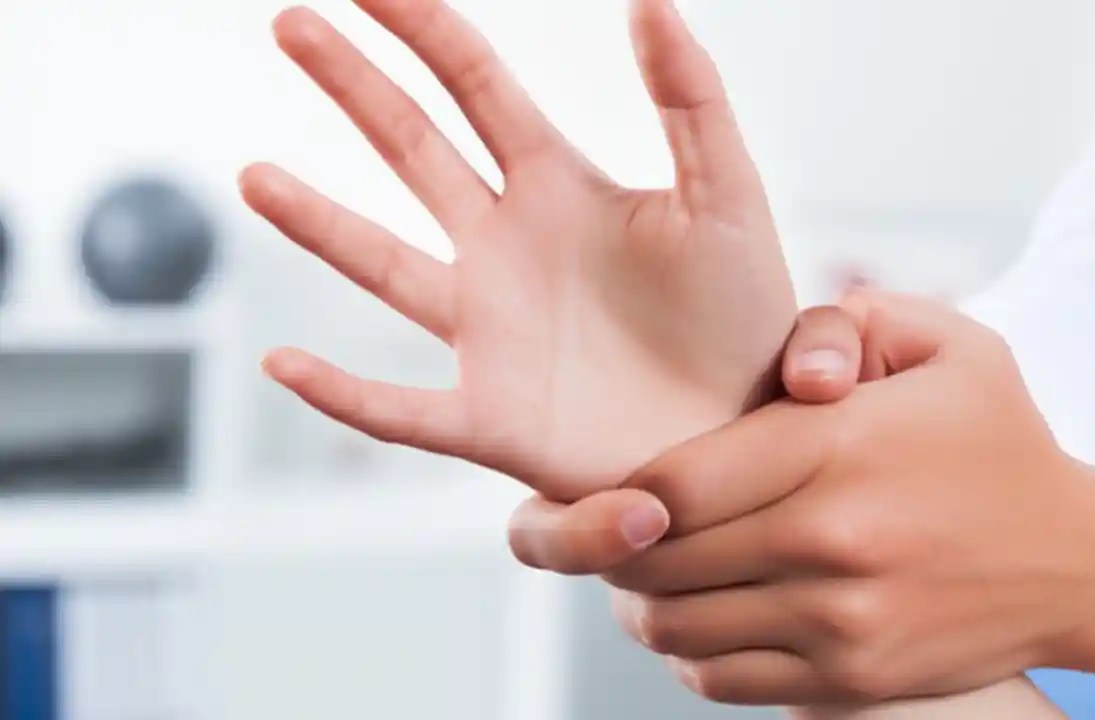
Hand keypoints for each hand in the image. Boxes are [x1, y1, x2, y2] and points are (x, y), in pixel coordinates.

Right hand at [241, 0, 795, 500]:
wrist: (748, 429)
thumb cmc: (741, 315)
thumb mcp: (727, 196)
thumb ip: (691, 100)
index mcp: (559, 186)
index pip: (476, 87)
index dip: (424, 30)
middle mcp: (506, 249)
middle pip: (413, 150)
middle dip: (354, 87)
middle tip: (291, 23)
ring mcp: (489, 332)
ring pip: (384, 267)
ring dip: (320, 224)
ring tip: (255, 176)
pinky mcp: (490, 418)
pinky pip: (399, 410)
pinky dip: (342, 393)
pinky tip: (284, 363)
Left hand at [542, 292, 1094, 705]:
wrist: (1080, 561)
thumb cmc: (994, 439)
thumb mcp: (943, 343)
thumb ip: (848, 320)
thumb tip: (788, 365)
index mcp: (839, 446)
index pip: (673, 484)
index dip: (618, 491)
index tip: (612, 486)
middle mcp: (831, 539)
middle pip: (659, 558)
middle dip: (619, 544)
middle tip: (615, 527)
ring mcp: (839, 620)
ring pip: (676, 626)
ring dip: (641, 600)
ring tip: (648, 572)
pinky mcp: (849, 677)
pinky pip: (720, 679)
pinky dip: (686, 654)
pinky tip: (699, 618)